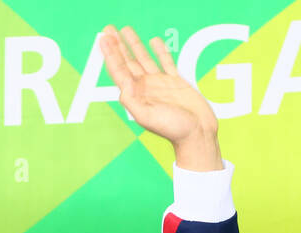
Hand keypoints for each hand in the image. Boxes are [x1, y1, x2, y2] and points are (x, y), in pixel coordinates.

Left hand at [98, 24, 222, 168]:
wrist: (197, 134)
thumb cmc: (173, 129)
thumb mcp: (146, 116)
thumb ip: (132, 100)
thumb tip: (122, 84)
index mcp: (136, 95)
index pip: (118, 70)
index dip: (110, 54)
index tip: (103, 39)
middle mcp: (145, 87)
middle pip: (127, 62)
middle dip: (117, 46)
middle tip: (108, 29)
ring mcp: (160, 84)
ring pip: (143, 59)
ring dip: (134, 44)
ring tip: (125, 30)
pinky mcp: (176, 82)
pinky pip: (165, 62)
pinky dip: (160, 51)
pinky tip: (154, 41)